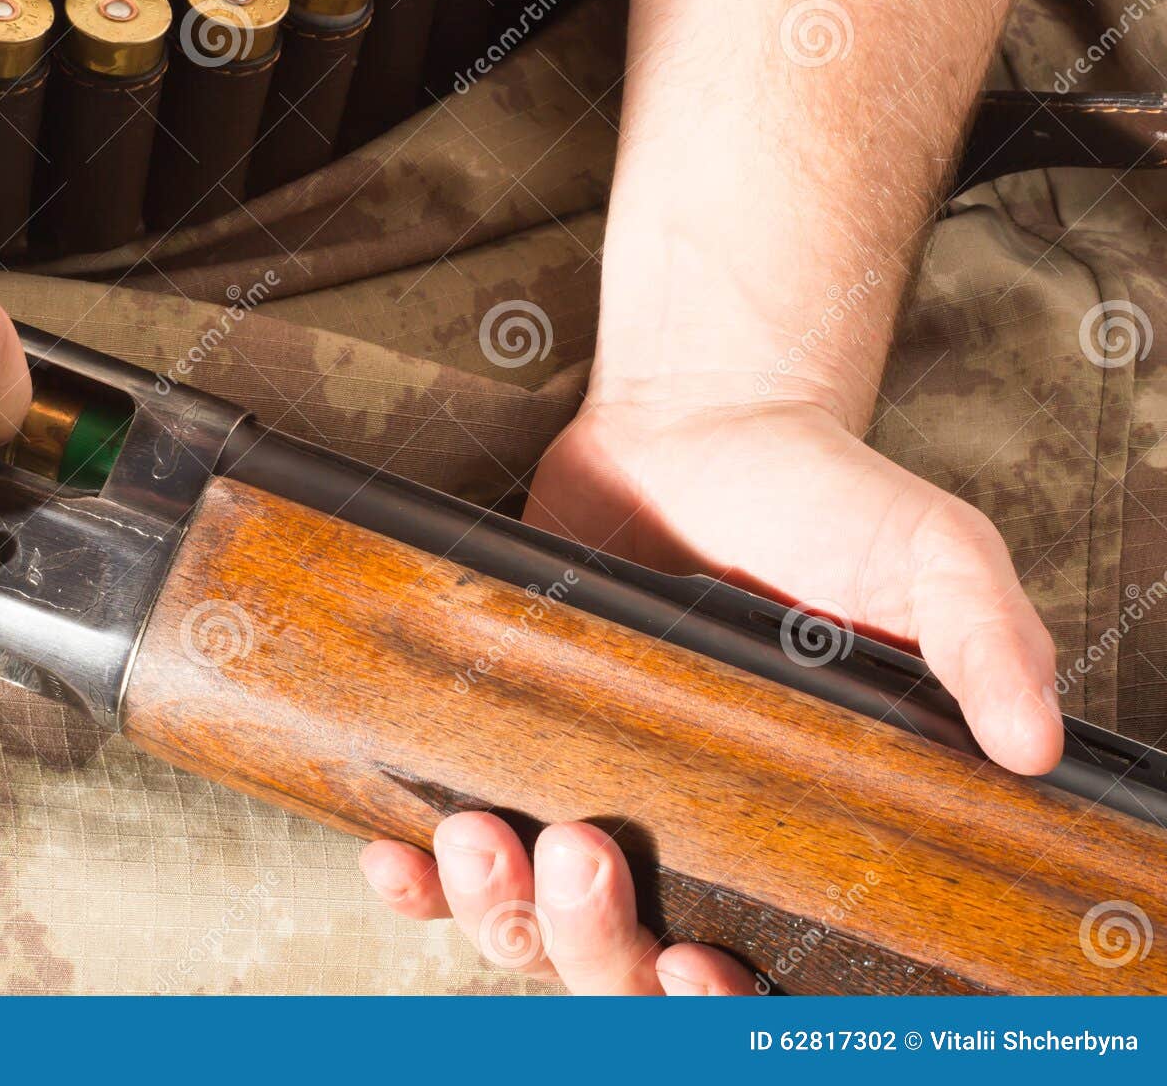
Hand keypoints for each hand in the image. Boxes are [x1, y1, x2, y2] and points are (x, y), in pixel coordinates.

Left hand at [363, 388, 1061, 990]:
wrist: (703, 425)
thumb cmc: (822, 501)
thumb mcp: (929, 559)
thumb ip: (985, 644)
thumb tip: (1035, 746)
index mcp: (791, 829)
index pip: (749, 972)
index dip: (714, 1008)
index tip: (693, 968)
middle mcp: (687, 837)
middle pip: (618, 973)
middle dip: (590, 948)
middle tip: (580, 857)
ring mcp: (590, 799)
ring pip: (528, 928)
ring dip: (497, 912)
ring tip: (484, 838)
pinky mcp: (512, 746)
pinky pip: (450, 855)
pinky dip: (419, 879)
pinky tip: (399, 854)